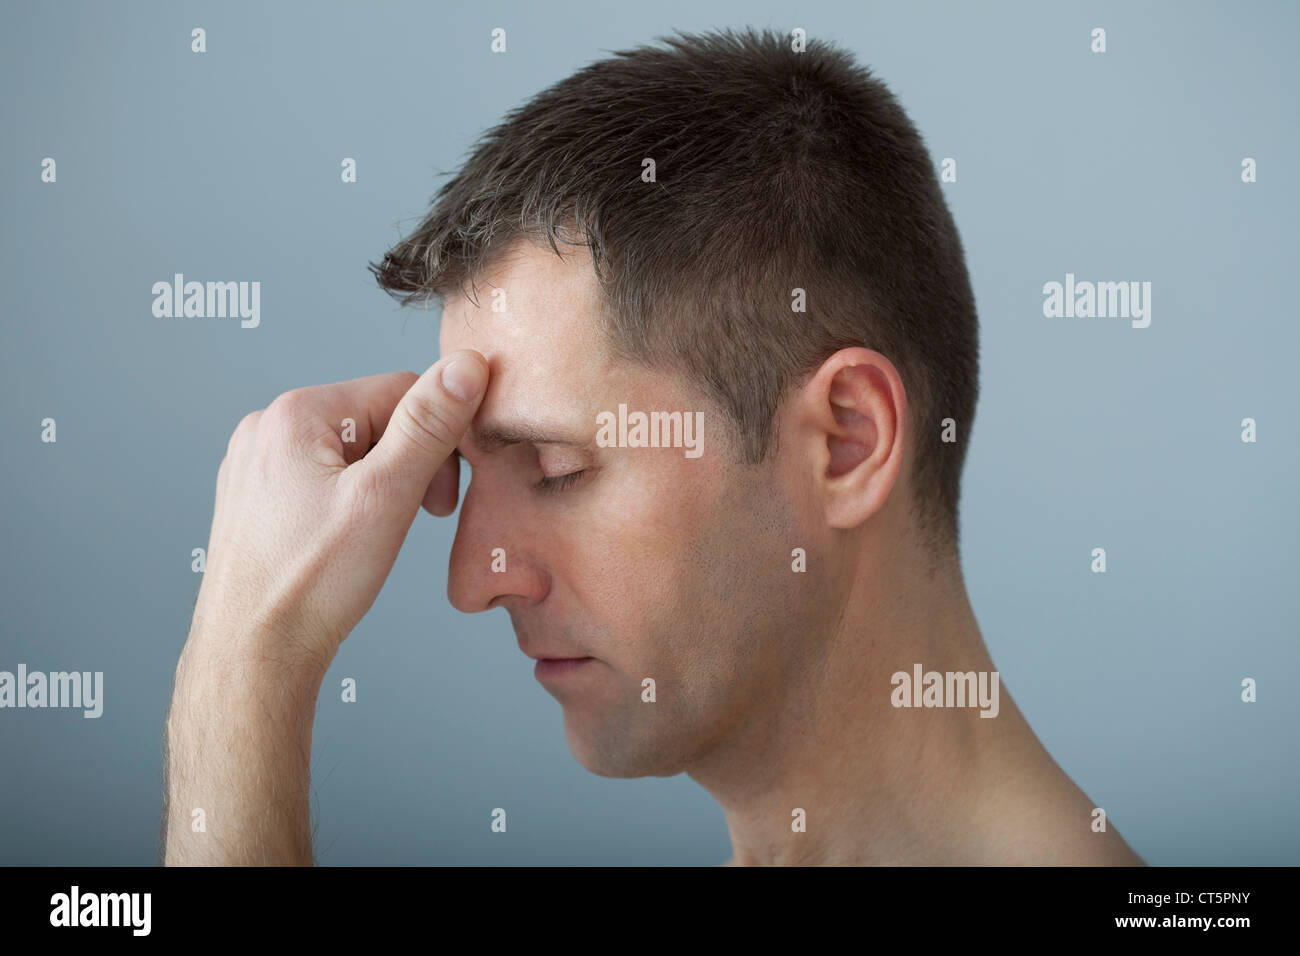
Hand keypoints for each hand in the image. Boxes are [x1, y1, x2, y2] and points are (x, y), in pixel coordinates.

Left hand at [186, 350, 487, 673]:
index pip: (400, 390)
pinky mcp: (254, 497)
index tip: (444, 496)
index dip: (439, 438)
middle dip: (409, 465)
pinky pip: (322, 477)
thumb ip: (428, 426)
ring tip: (378, 535)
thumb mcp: (387, 497)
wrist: (253, 653)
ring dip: (383, 485)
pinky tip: (349, 542)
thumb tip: (466, 365)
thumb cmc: (313, 583)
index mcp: (296, 413)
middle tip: (419, 518)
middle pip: (374, 419)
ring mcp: (255, 463)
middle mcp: (267, 427)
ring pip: (350, 451)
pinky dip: (351, 502)